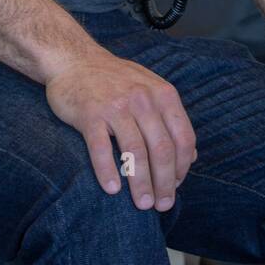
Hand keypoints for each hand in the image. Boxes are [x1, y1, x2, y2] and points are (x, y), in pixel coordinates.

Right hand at [45, 49, 196, 211]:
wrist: (74, 60)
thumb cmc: (114, 80)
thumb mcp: (150, 90)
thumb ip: (171, 119)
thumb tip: (190, 156)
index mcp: (162, 95)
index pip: (183, 138)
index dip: (182, 167)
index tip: (176, 186)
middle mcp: (142, 100)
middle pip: (162, 149)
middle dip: (164, 183)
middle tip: (161, 205)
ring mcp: (115, 107)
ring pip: (135, 153)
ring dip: (140, 183)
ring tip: (142, 204)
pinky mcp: (90, 115)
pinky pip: (101, 149)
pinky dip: (107, 172)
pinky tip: (112, 189)